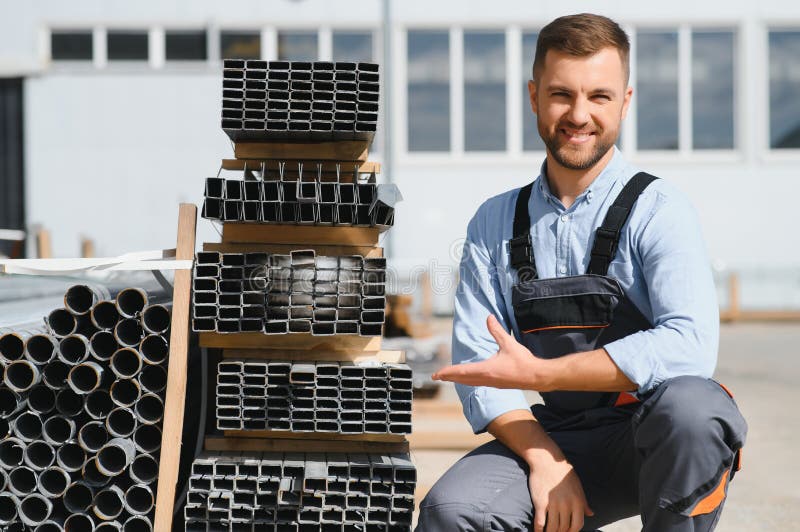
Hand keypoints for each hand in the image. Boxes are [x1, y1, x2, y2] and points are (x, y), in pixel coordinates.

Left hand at [432, 314, 551, 390]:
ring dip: (457, 379)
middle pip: (462, 379)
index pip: (462, 372)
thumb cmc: (523, 362)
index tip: (437, 374)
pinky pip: (477, 383)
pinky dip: (468, 381)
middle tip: (436, 376)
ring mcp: (491, 383)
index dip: (448, 372)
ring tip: (448, 378)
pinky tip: (469, 379)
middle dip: (448, 377)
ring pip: (469, 382)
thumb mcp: (508, 344)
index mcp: (486, 370)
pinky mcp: (496, 384)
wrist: (537, 377)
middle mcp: (486, 379)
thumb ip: (497, 330)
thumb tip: (489, 317)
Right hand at [528, 455, 593, 531]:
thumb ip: (584, 502)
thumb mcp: (578, 485)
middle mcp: (567, 504)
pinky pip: (540, 522)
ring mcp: (553, 504)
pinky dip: (539, 530)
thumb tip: (591, 513)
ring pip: (553, 527)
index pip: (577, 525)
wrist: (546, 461)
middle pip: (564, 528)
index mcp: (578, 501)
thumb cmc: (563, 472)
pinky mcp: (540, 503)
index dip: (572, 531)